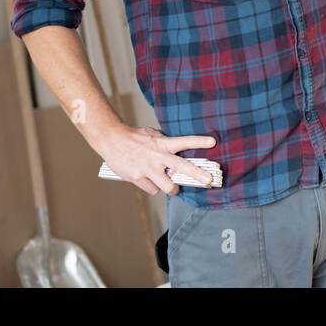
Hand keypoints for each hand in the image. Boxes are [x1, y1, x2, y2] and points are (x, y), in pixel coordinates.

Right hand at [94, 124, 216, 195]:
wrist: (111, 140)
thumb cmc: (134, 137)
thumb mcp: (153, 135)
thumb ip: (166, 143)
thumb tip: (177, 152)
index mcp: (163, 143)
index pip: (185, 141)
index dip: (199, 141)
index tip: (213, 142)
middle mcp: (158, 156)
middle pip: (182, 167)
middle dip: (197, 175)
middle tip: (209, 181)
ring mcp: (148, 168)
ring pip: (168, 187)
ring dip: (173, 189)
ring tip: (173, 187)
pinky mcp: (138, 178)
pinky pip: (152, 190)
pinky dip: (153, 187)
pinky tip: (149, 181)